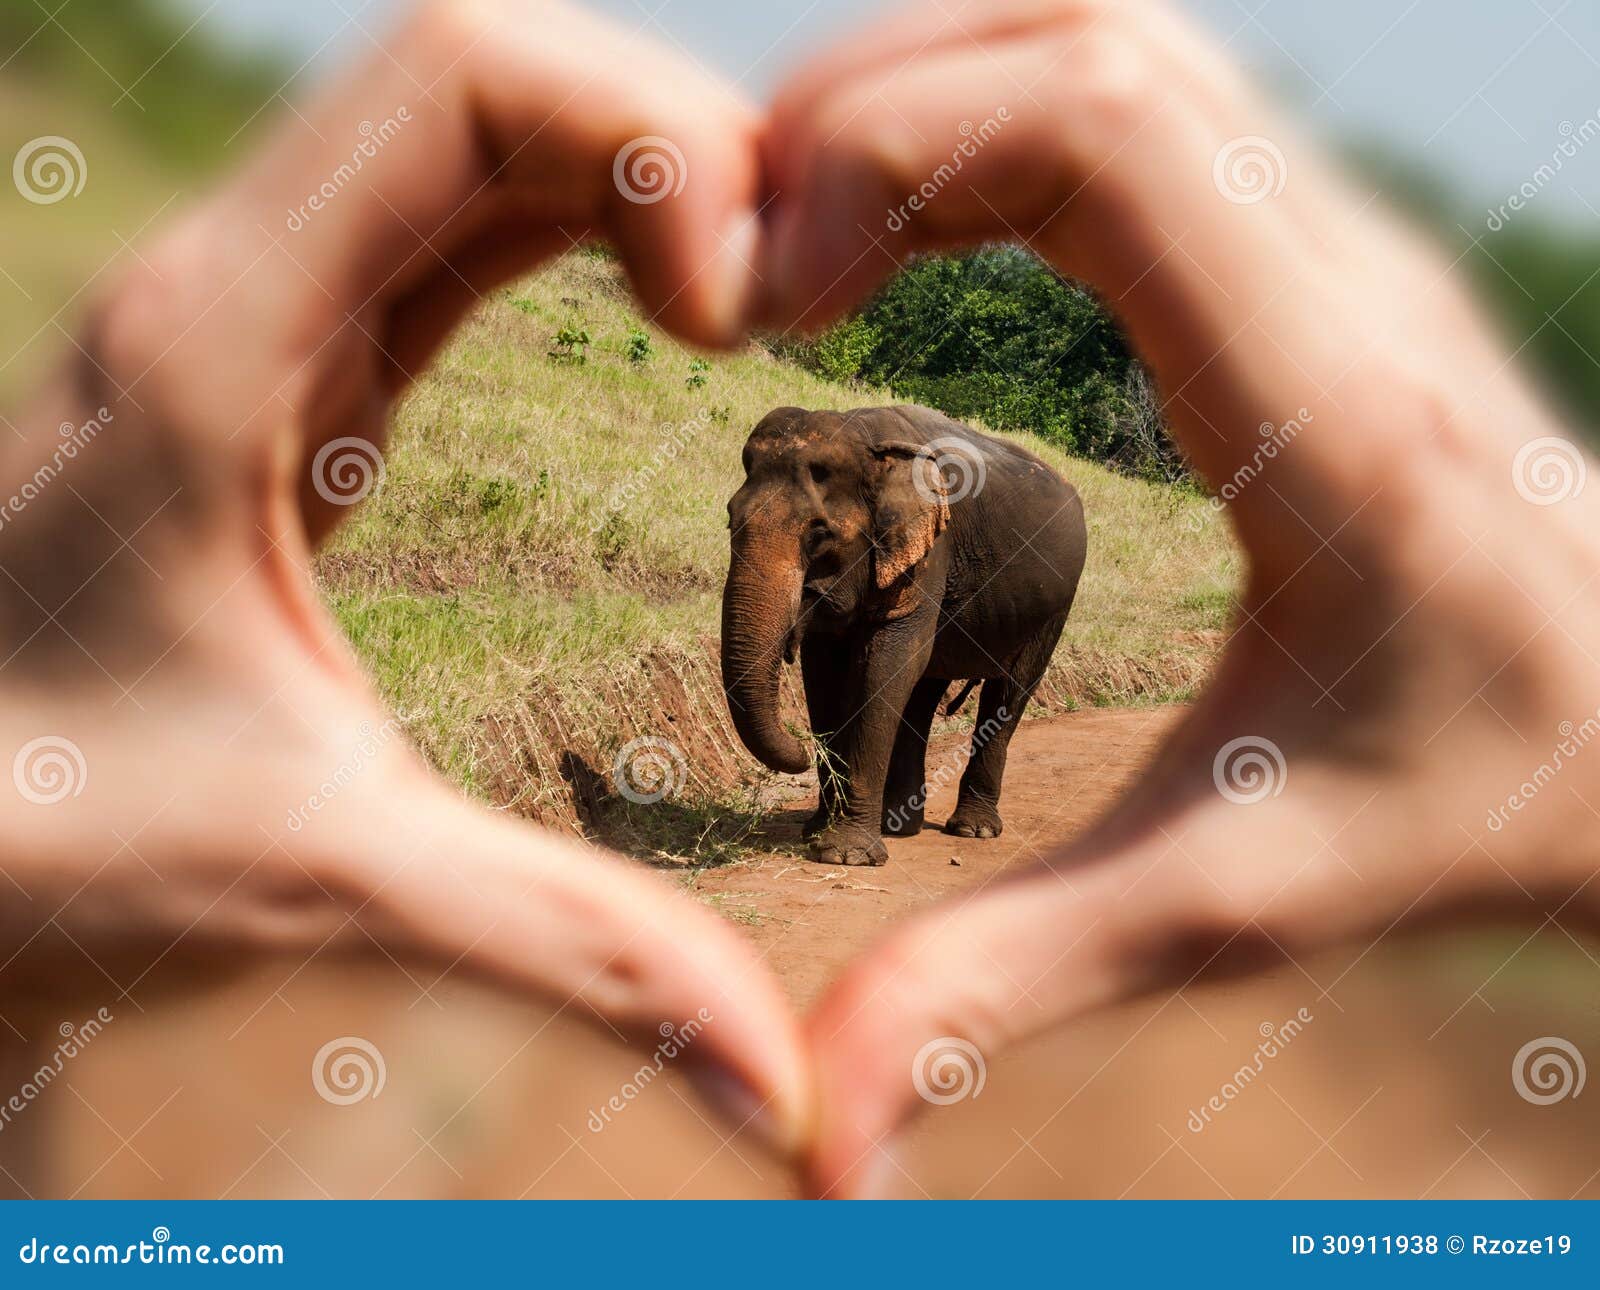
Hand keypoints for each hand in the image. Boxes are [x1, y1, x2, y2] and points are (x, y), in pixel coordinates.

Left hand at [0, 0, 804, 1150]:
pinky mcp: (277, 357)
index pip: (464, 77)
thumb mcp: (324, 887)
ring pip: (470, 125)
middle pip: (487, 71)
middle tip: (785, 295)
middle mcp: (225, 282)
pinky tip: (655, 300)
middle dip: (668, 142)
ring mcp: (246, 305)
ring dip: (627, 175)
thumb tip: (789, 1084)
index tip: (739, 315)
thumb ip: (574, 957)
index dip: (650, 135)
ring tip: (750, 298)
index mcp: (221, 349)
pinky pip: (448, 216)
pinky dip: (575, 219)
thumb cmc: (41, 861)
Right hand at [760, 0, 1599, 1195]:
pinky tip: (917, 236)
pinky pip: (1141, 106)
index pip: (1103, 130)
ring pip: (1120, 40)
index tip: (771, 295)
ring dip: (938, 94)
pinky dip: (997, 124)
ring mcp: (1341, 246)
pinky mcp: (1319, 258)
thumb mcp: (1233, 897)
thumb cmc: (1486, 800)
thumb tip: (822, 1129)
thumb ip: (1008, 983)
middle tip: (749, 247)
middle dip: (882, 103)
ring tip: (807, 228)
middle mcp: (1343, 279)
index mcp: (1320, 407)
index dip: (894, 152)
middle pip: (1095, 37)